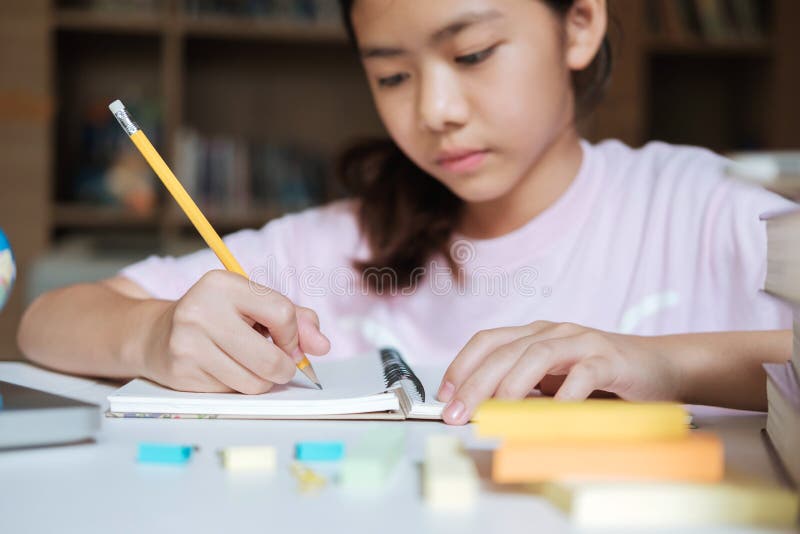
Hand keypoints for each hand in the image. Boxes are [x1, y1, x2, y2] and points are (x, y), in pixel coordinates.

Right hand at [142, 270, 329, 393]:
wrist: (157, 334)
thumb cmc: (218, 317)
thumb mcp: (255, 305)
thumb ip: (296, 319)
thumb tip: (322, 346)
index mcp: (223, 283)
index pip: (282, 314)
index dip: (293, 335)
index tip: (286, 341)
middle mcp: (201, 310)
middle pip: (270, 358)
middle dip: (284, 368)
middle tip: (278, 364)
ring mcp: (188, 343)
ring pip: (254, 382)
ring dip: (262, 380)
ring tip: (247, 363)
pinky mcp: (182, 373)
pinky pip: (232, 392)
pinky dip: (238, 386)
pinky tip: (224, 369)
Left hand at [437, 321, 680, 424]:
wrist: (660, 366)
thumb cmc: (600, 378)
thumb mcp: (554, 383)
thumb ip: (524, 392)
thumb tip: (481, 414)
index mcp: (534, 335)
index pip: (488, 341)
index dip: (461, 364)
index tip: (444, 396)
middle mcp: (554, 332)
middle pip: (505, 350)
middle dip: (476, 382)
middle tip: (458, 413)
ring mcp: (582, 342)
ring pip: (538, 354)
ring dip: (512, 384)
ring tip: (495, 411)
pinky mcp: (610, 359)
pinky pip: (584, 373)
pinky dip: (566, 394)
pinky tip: (552, 415)